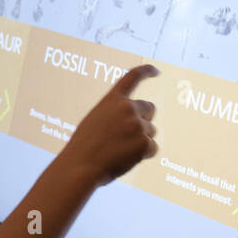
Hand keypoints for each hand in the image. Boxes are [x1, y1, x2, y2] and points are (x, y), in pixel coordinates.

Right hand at [62, 64, 158, 187]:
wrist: (81, 166)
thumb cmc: (83, 148)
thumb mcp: (95, 120)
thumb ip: (115, 115)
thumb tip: (137, 122)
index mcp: (112, 100)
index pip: (132, 77)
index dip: (146, 72)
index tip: (156, 71)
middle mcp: (127, 108)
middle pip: (150, 109)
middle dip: (143, 120)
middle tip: (127, 136)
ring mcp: (137, 125)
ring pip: (150, 131)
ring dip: (140, 141)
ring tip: (119, 151)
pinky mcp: (144, 144)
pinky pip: (152, 148)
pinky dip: (142, 155)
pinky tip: (125, 159)